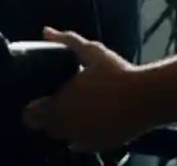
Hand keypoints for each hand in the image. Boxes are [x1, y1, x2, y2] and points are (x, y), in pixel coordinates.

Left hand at [22, 27, 152, 152]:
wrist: (146, 98)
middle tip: (69, 100)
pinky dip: (85, 134)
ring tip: (85, 109)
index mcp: (58, 107)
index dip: (36, 106)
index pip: (30, 116)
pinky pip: (82, 143)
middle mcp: (65, 128)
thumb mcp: (92, 52)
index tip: (47, 97)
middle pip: (48, 127)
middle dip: (54, 116)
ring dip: (69, 126)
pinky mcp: (97, 146)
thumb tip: (46, 30)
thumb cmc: (117, 74)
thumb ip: (67, 41)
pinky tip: (98, 119)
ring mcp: (81, 139)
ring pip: (66, 136)